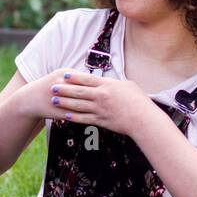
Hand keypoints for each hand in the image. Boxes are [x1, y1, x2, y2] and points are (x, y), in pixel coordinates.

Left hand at [21, 68, 153, 135]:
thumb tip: (111, 81)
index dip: (74, 77)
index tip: (64, 75)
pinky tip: (65, 115)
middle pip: (78, 91)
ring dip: (65, 102)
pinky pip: (84, 118)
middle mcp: (101, 96)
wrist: (143, 119)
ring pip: (78, 105)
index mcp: (108, 85)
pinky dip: (74, 117)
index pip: (87, 79)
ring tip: (54, 100)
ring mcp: (100, 109)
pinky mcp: (101, 121)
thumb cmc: (140, 101)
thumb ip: (116, 83)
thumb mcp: (129, 85)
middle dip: (64, 89)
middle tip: (52, 87)